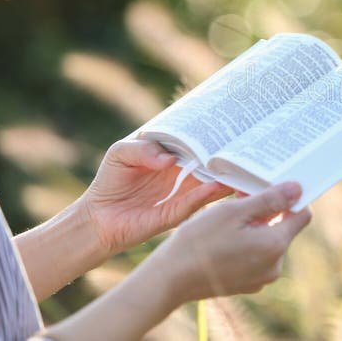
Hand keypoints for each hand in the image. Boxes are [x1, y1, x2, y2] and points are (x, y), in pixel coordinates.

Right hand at [41, 183, 311, 340]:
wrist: (170, 280)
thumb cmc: (200, 241)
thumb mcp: (234, 212)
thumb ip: (269, 199)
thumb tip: (297, 188)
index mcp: (275, 246)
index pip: (302, 215)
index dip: (291, 198)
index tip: (272, 188)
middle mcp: (274, 266)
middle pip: (283, 227)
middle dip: (267, 211)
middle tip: (240, 197)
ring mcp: (261, 278)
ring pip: (267, 241)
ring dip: (254, 225)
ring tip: (227, 215)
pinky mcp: (247, 283)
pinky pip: (255, 256)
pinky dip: (246, 242)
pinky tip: (223, 235)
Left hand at [81, 139, 231, 256]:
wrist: (97, 216)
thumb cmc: (110, 180)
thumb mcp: (121, 152)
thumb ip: (143, 149)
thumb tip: (170, 159)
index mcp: (173, 157)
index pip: (197, 144)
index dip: (211, 135)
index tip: (228, 124)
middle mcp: (183, 175)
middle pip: (210, 163)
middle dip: (226, 154)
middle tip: (244, 142)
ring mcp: (182, 194)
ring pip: (211, 183)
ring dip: (224, 175)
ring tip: (239, 163)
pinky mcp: (176, 214)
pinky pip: (195, 202)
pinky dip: (207, 194)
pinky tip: (217, 185)